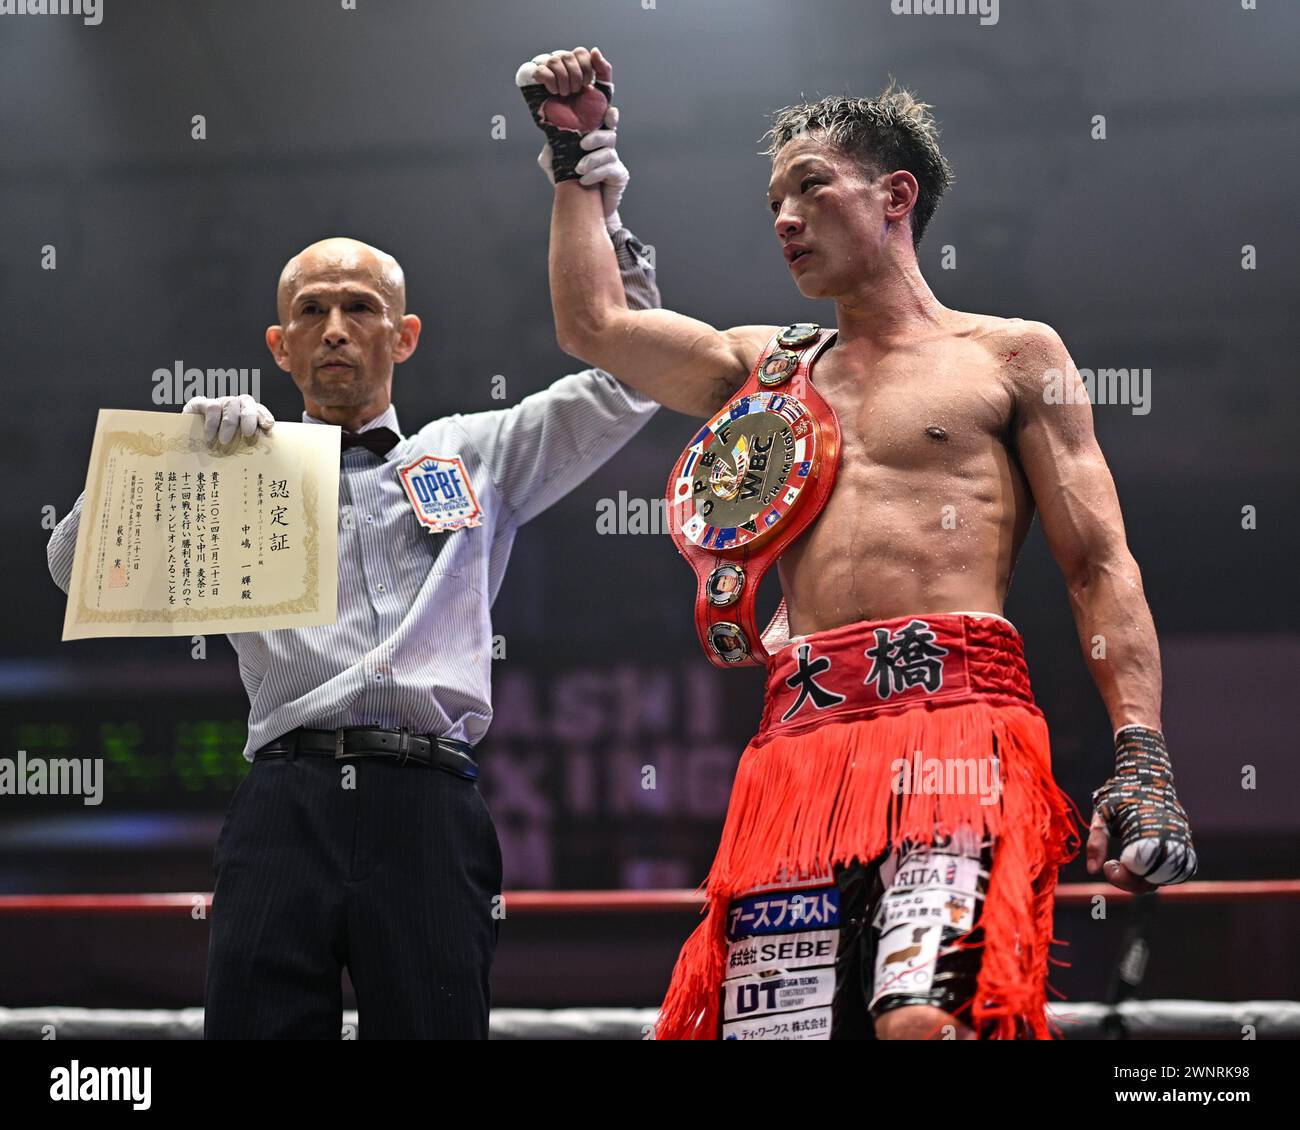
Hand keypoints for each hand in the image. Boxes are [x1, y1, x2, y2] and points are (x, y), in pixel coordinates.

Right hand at [183, 394, 274, 444]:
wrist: (187, 437)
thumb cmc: (215, 444)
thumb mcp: (234, 444)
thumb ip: (246, 445)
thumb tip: (260, 460)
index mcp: (246, 413)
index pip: (259, 409)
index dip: (264, 416)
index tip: (268, 426)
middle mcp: (234, 405)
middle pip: (247, 402)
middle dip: (249, 417)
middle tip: (248, 434)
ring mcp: (218, 402)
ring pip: (230, 404)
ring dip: (229, 423)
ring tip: (225, 441)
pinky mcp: (201, 403)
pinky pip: (211, 407)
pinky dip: (212, 423)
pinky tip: (210, 437)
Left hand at [517, 45, 623, 219]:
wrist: (584, 210)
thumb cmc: (570, 181)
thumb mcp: (554, 160)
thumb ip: (551, 144)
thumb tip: (542, 132)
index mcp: (591, 127)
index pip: (598, 97)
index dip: (601, 74)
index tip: (596, 54)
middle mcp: (605, 138)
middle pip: (610, 118)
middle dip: (605, 118)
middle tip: (598, 124)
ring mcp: (614, 155)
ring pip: (607, 144)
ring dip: (591, 155)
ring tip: (578, 167)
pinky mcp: (619, 174)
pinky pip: (609, 166)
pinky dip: (594, 173)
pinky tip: (582, 180)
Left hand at [1086, 725, 1197, 891]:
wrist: (1146, 776)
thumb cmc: (1120, 794)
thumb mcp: (1102, 812)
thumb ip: (1097, 840)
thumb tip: (1092, 870)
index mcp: (1147, 832)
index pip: (1138, 872)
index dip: (1121, 877)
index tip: (1107, 866)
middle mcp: (1168, 839)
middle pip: (1153, 882)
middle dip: (1130, 883)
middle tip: (1111, 867)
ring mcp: (1179, 842)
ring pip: (1164, 879)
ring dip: (1143, 880)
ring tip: (1124, 865)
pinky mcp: (1183, 843)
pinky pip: (1174, 870)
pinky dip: (1156, 874)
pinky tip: (1137, 863)